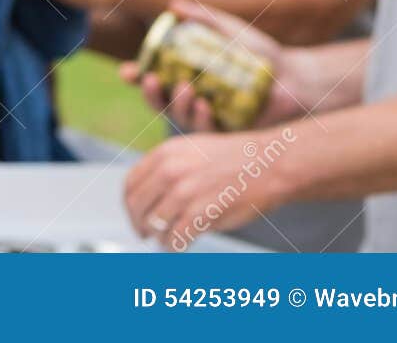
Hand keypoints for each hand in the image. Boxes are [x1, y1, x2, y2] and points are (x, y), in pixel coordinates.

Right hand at [119, 0, 314, 132]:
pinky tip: (206, 106)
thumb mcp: (229, 31)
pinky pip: (208, 133)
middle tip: (152, 80)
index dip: (136, 78)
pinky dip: (203, 120)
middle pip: (161, 103)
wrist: (295, 77)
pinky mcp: (228, 134)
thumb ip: (203, 18)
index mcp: (188, 77)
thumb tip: (172, 5)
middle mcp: (194, 100)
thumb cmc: (261, 54)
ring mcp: (210, 118)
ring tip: (186, 88)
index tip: (126, 71)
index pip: (155, 79)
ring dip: (178, 105)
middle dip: (150, 94)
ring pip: (182, 119)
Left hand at [124, 126, 298, 250]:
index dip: (129, 205)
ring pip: (154, 225)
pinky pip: (175, 238)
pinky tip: (178, 246)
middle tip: (144, 234)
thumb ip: (166, 167)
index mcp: (164, 153)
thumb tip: (147, 195)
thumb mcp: (190, 149)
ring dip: (158, 237)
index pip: (130, 184)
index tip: (134, 215)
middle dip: (139, 224)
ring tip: (166, 240)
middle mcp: (169, 170)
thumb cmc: (233, 159)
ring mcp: (184, 192)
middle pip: (136, 206)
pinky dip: (173, 246)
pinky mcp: (200, 213)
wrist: (267, 163)